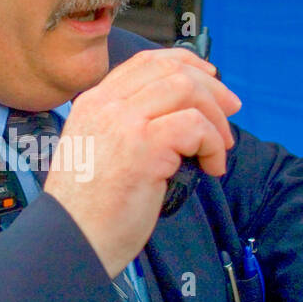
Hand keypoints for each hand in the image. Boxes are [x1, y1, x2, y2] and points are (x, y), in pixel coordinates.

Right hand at [43, 48, 241, 277]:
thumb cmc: (90, 209)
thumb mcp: (99, 152)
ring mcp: (123, 123)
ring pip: (186, 90)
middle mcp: (106, 105)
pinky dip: (214, 144)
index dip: (185, 64)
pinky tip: (212, 166)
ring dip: (215, 118)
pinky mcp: (144, 147)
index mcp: (94, 103)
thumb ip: (127, 128)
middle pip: (172, 70)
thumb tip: (180, 119)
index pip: (145, 62)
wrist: (73, 239)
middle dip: (212, 89)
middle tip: (230, 113)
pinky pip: (195, 126)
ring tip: (221, 147)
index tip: (209, 79)